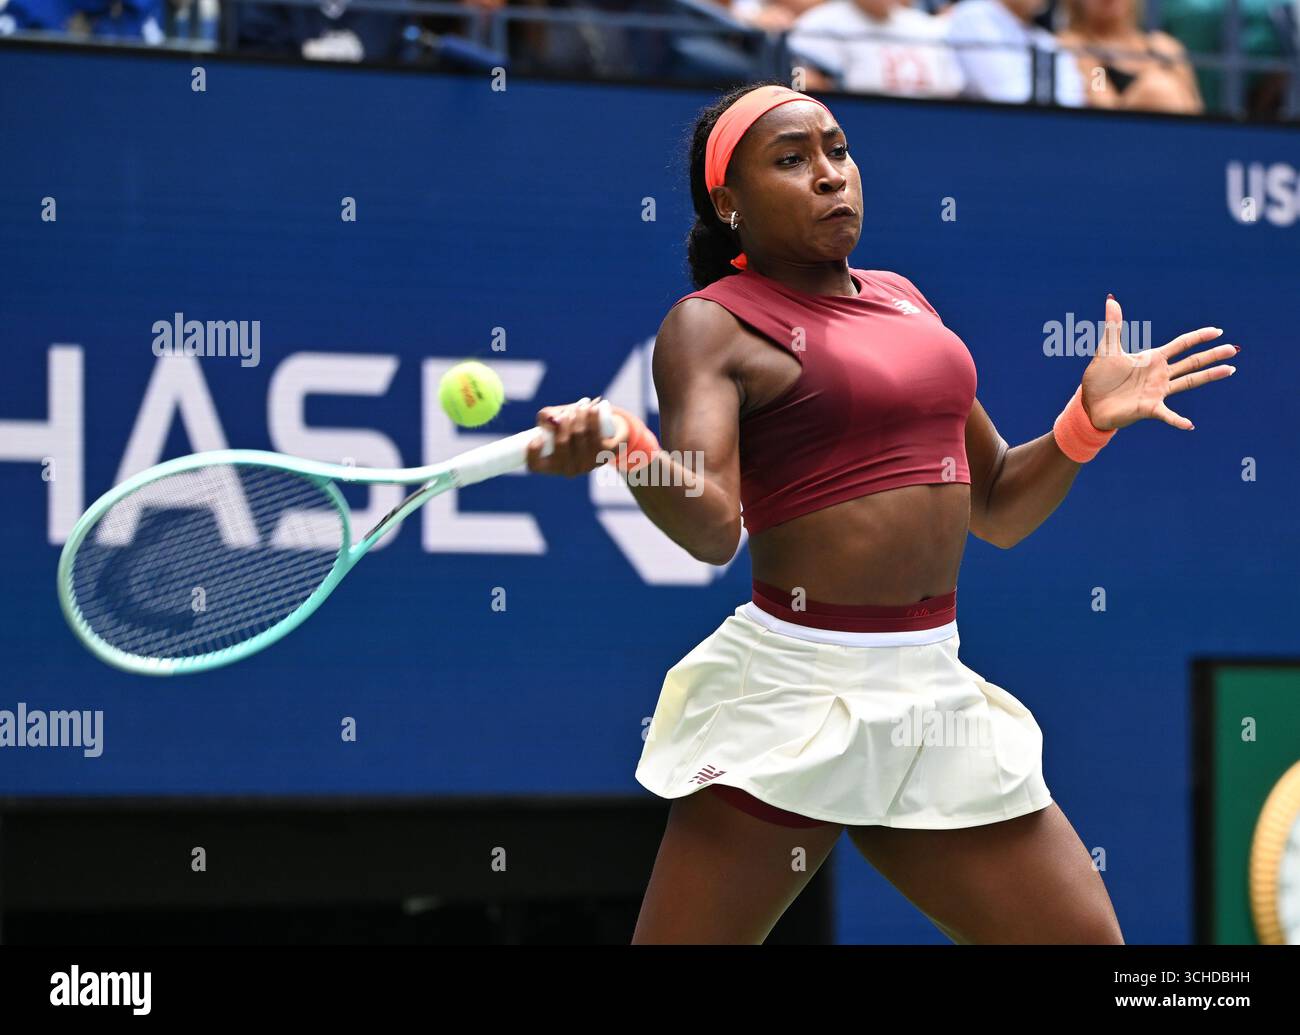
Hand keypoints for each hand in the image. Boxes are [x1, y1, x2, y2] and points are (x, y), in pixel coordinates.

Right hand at [525, 397, 625, 476]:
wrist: (603, 433)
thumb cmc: (570, 427)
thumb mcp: (554, 421)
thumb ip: (546, 417)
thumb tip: (552, 419)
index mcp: (549, 465)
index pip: (534, 465)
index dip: (533, 451)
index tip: (538, 435)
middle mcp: (567, 470)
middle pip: (562, 443)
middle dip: (563, 423)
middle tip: (566, 413)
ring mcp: (585, 465)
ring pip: (580, 435)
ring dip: (579, 416)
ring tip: (581, 407)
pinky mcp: (603, 456)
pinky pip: (596, 434)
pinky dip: (593, 419)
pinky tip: (593, 409)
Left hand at [1080, 296, 1237, 431]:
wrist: (1090, 403)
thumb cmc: (1100, 378)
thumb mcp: (1107, 349)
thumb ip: (1113, 326)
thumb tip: (1111, 300)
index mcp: (1153, 359)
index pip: (1181, 345)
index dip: (1199, 337)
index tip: (1217, 331)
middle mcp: (1160, 375)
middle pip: (1192, 362)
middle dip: (1212, 355)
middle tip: (1234, 349)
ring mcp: (1157, 391)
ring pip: (1189, 382)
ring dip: (1210, 376)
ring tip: (1230, 370)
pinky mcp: (1149, 408)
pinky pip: (1167, 415)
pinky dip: (1178, 420)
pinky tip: (1189, 425)